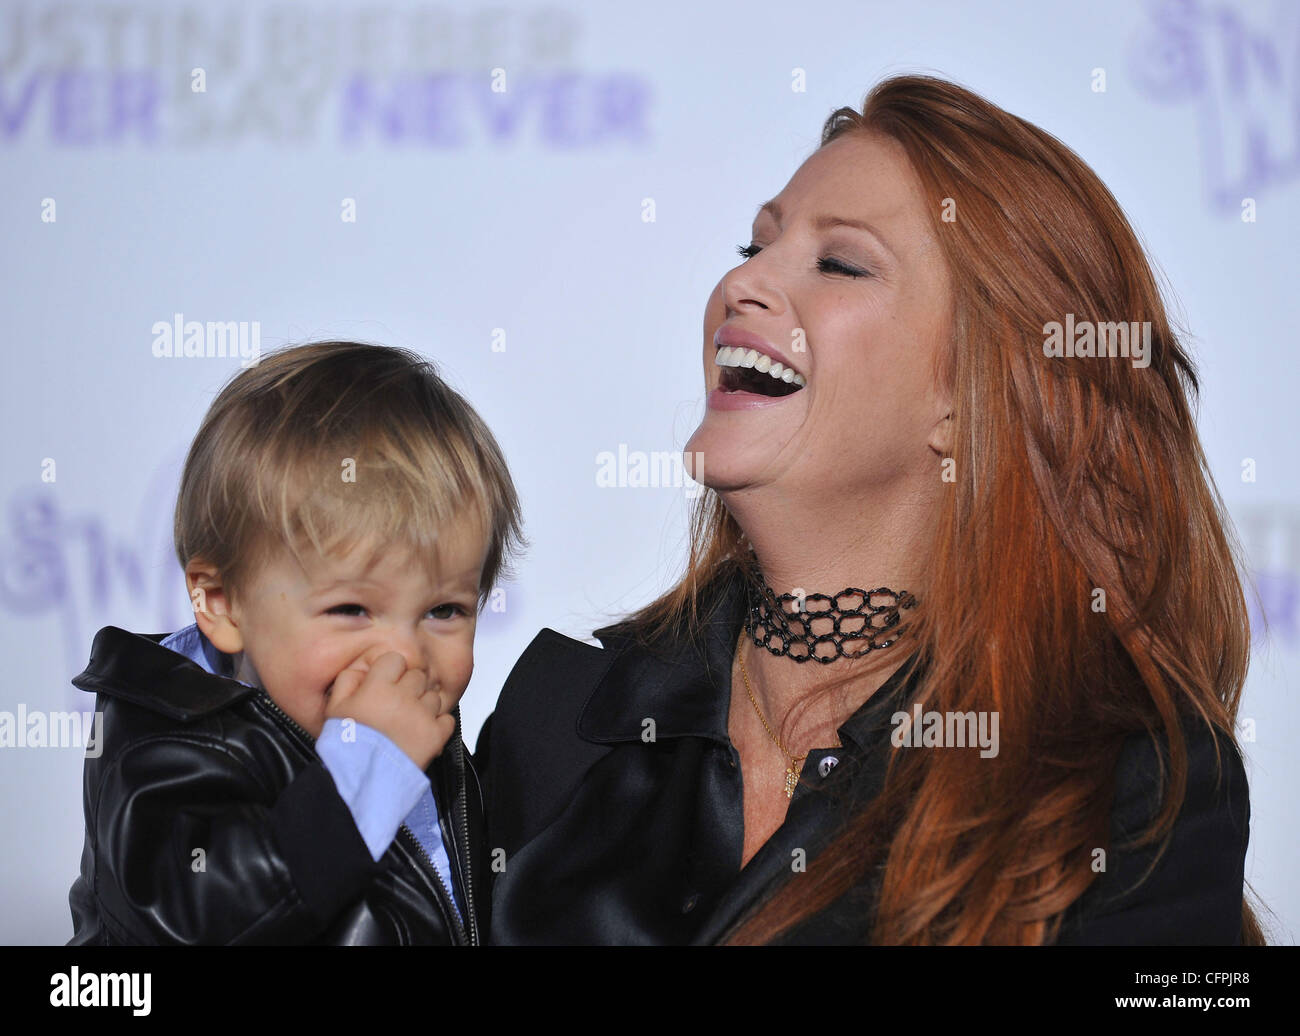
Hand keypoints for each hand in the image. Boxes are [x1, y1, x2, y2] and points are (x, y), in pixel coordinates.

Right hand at [323, 652, 453, 769]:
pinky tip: (422, 733)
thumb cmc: (345, 746)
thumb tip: (363, 667)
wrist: (360, 782)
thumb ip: (347, 680)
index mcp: (378, 687)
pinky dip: (438, 725)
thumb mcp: (335, 708)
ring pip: (433, 697)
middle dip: (408, 688)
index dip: (391, 671)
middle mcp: (403, 697)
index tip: (386, 684)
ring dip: (423, 706)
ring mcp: (422, 716)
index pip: (395, 660)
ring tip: (408, 723)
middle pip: (417, 677)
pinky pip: (447, 719)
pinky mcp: (436, 736)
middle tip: (396, 706)